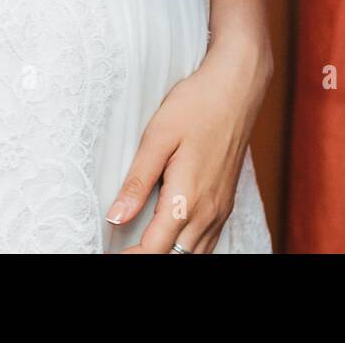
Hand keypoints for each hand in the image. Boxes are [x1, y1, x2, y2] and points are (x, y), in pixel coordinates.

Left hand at [106, 41, 268, 253]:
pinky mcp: (227, 201)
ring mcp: (221, 208)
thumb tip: (116, 217)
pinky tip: (172, 239)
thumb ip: (137, 181)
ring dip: (168, 254)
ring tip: (138, 245)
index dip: (127, 257)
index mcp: (187, 197)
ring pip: (194, 254)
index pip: (153, 250)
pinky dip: (187, 249)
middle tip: (119, 249)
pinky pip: (208, 241)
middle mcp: (209, 211)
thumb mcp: (158, 137)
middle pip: (174, 257)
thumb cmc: (198, 104)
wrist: (238, 87)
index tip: (105, 251)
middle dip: (146, 256)